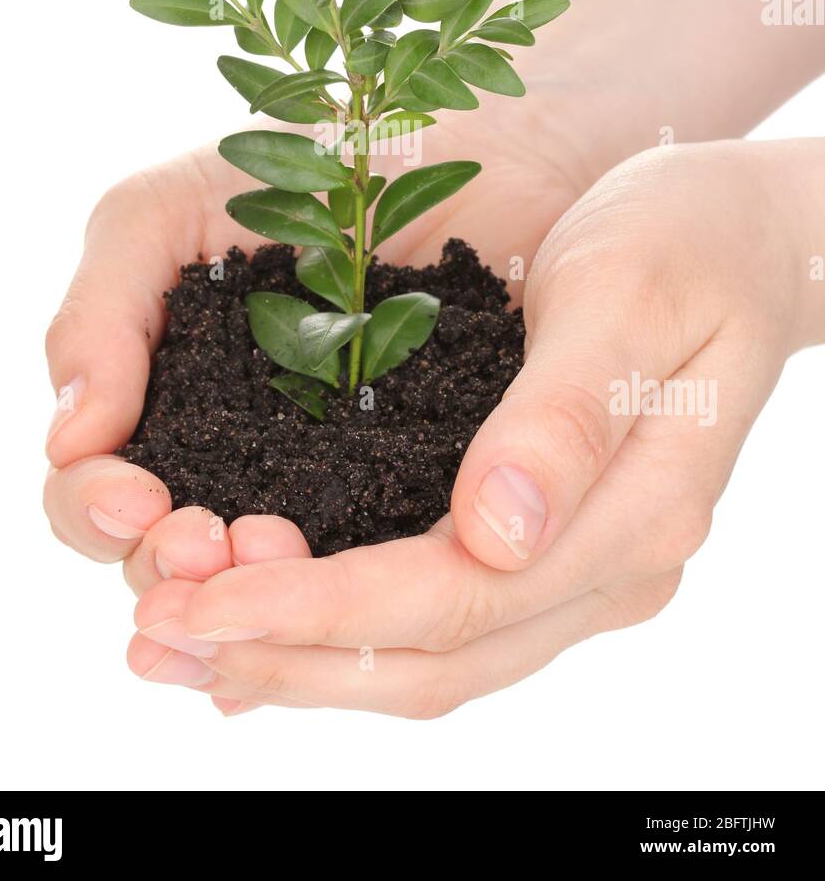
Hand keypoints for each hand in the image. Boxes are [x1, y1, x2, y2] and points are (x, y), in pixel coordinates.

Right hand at [43, 87, 585, 610]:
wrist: (464, 141)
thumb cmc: (300, 166)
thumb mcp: (165, 213)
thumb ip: (99, 309)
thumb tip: (69, 439)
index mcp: (163, 402)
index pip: (97, 494)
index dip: (98, 511)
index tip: (138, 499)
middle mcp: (234, 456)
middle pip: (167, 560)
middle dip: (168, 566)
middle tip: (205, 542)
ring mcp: (324, 480)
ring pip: (261, 583)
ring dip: (246, 596)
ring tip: (270, 555)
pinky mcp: (413, 488)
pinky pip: (369, 567)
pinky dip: (341, 596)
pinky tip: (338, 603)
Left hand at [136, 139, 821, 715]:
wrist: (740, 234)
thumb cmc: (683, 237)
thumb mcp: (626, 293)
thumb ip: (566, 414)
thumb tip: (494, 531)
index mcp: (635, 511)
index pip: (458, 595)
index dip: (325, 607)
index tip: (206, 596)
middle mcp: (609, 568)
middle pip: (435, 657)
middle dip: (288, 655)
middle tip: (156, 636)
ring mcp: (583, 569)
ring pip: (433, 661)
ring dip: (302, 662)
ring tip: (177, 644)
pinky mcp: (550, 547)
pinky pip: (441, 622)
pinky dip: (345, 633)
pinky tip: (262, 623)